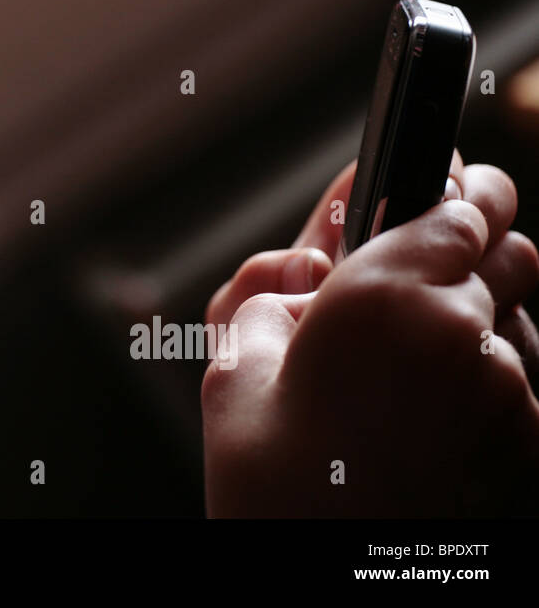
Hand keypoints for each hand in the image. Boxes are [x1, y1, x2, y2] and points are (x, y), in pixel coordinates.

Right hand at [202, 152, 538, 515]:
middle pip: (509, 244)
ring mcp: (510, 393)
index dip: (447, 184)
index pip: (462, 195)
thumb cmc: (278, 491)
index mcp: (388, 295)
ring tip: (410, 362)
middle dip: (465, 247)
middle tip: (408, 277)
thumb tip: (305, 269)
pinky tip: (433, 414)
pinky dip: (490, 380)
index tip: (433, 179)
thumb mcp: (235, 367)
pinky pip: (523, 381)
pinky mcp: (528, 443)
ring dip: (480, 316)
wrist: (338, 594)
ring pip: (522, 314)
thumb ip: (273, 290)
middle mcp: (466, 333)